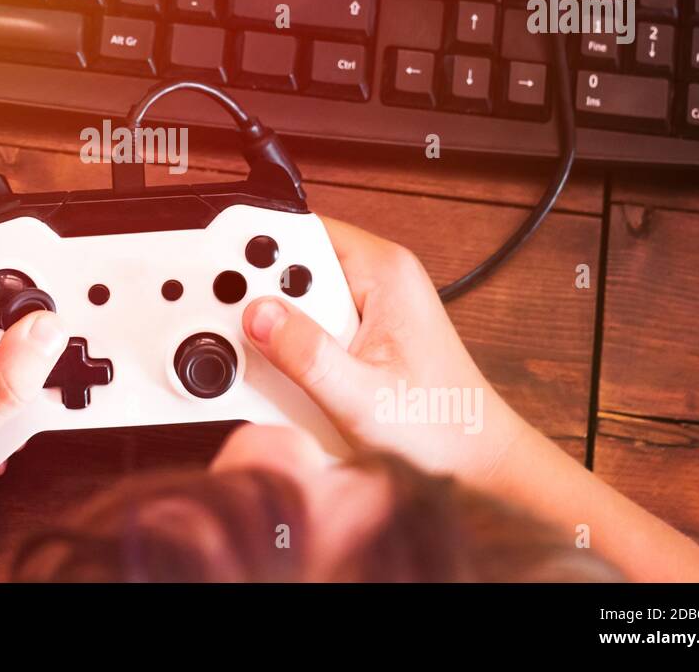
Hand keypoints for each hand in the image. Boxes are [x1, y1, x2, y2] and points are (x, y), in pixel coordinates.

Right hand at [241, 217, 527, 483]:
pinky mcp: (362, 337)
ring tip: (276, 372)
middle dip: (262, 300)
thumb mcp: (362, 397)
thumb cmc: (443, 430)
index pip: (303, 230)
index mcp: (385, 272)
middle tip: (246, 337)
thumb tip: (256, 315)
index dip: (256, 246)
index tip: (219, 272)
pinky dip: (292, 354)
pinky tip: (292, 384)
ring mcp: (370, 309)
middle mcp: (378, 280)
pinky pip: (309, 330)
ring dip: (277, 335)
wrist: (479, 468)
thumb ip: (306, 355)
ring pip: (297, 302)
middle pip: (293, 266)